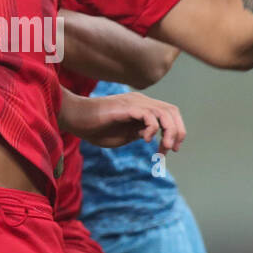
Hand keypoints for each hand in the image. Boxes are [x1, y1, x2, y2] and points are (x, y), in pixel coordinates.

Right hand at [66, 90, 185, 152]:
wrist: (75, 118)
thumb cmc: (94, 128)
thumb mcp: (122, 135)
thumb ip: (137, 133)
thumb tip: (152, 136)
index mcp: (142, 107)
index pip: (169, 113)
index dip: (176, 131)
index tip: (172, 149)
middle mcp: (141, 102)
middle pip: (172, 111)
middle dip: (177, 132)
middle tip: (171, 150)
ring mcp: (134, 103)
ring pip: (164, 112)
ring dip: (169, 132)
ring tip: (163, 147)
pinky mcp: (126, 107)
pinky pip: (148, 114)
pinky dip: (152, 128)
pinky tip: (145, 138)